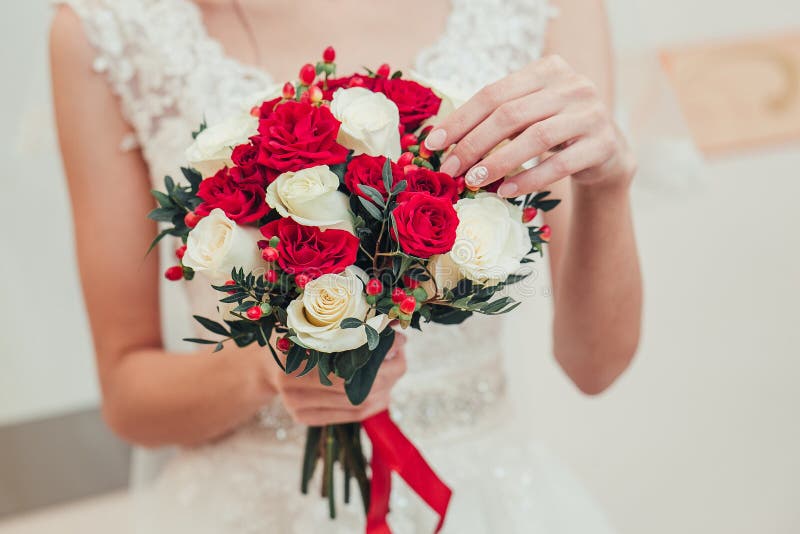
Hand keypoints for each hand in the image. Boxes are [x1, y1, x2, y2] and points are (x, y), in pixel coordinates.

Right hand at [268, 332, 406, 425]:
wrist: (264, 363)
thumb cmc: (294, 333)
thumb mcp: (313, 321)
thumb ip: (345, 322)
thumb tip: (390, 324)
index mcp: (290, 356)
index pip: (346, 360)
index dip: (377, 351)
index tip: (397, 336)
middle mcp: (291, 386)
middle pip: (353, 385)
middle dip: (387, 369)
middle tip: (400, 352)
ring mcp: (297, 407)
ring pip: (357, 402)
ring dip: (386, 386)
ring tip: (396, 368)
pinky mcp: (306, 419)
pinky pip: (351, 415)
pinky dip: (375, 403)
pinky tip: (385, 389)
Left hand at [424, 55, 635, 195]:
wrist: (607, 154)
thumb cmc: (554, 133)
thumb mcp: (527, 116)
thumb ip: (494, 120)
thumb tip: (441, 142)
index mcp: (547, 70)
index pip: (492, 93)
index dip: (460, 120)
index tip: (432, 144)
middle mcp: (572, 85)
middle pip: (510, 114)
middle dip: (473, 144)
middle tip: (450, 168)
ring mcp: (591, 113)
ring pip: (534, 137)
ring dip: (498, 162)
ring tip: (473, 181)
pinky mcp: (603, 144)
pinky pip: (559, 164)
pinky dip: (528, 179)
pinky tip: (505, 192)